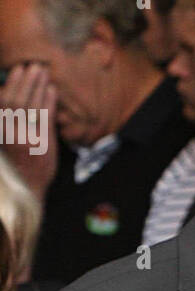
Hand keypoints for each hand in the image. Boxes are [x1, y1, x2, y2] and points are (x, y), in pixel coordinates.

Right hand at [0, 63, 58, 197]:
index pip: (4, 101)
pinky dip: (49, 102)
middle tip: (34, 64)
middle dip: (26, 80)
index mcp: (2, 129)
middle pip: (18, 100)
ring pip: (32, 106)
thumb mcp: (5, 138)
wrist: (27, 186)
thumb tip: (6, 93)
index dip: (11, 83)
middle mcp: (11, 132)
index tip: (17, 69)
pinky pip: (46, 118)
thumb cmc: (16, 160)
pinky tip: (52, 90)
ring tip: (44, 71)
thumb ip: (6, 119)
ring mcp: (28, 138)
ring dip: (38, 86)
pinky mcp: (44, 144)